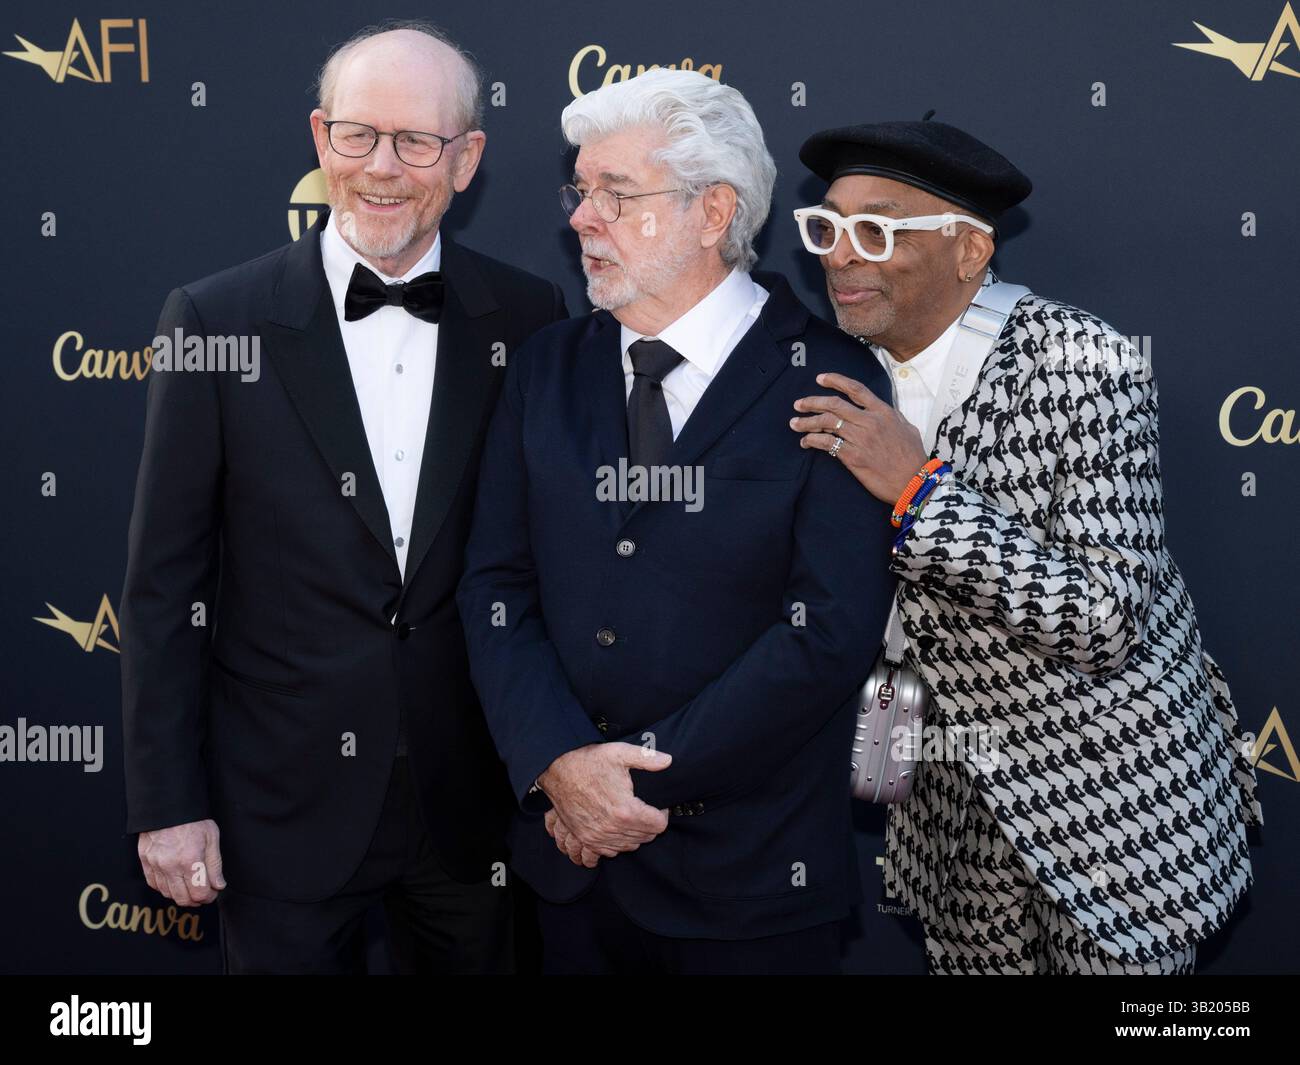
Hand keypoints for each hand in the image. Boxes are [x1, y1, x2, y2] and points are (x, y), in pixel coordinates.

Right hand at [137, 819, 226, 905]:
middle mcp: (171, 866)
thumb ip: (215, 864)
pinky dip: (165, 887)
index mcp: (190, 861)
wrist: (168, 807)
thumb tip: (218, 885)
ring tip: (190, 886)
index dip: (208, 897)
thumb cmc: (193, 820)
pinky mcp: (145, 862)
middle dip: (196, 900)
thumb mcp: (212, 838)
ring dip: (180, 895)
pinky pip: (154, 884)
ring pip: (167, 894)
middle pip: (182, 899)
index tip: (212, 892)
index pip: (199, 894)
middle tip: (203, 893)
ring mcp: (156, 865)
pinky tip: (174, 881)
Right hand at [538, 742, 670, 856]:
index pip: (659, 826)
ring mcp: (597, 836)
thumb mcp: (620, 753)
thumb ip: (647, 758)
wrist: (557, 769)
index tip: (658, 805)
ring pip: (629, 847)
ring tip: (632, 817)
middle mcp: (612, 829)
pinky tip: (617, 830)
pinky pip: (608, 852)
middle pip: (646, 837)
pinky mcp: (585, 838)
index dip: (662, 814)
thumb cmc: (588, 761)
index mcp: (626, 810)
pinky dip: (616, 844)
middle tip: (646, 809)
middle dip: (650, 824)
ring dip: (634, 835)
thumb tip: (668, 760)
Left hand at [790, 372, 930, 504]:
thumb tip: (881, 409)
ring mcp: (860, 439)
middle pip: (834, 404)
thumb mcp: (907, 428)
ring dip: (806, 422)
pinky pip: (827, 443)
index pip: (856, 389)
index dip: (835, 381)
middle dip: (812, 402)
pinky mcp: (853, 457)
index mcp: (883, 412)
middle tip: (798, 404)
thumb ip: (891, 416)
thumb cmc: (912, 457)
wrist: (914, 482)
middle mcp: (870, 422)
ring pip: (826, 423)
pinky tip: (805, 442)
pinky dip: (812, 440)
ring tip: (794, 423)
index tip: (820, 378)